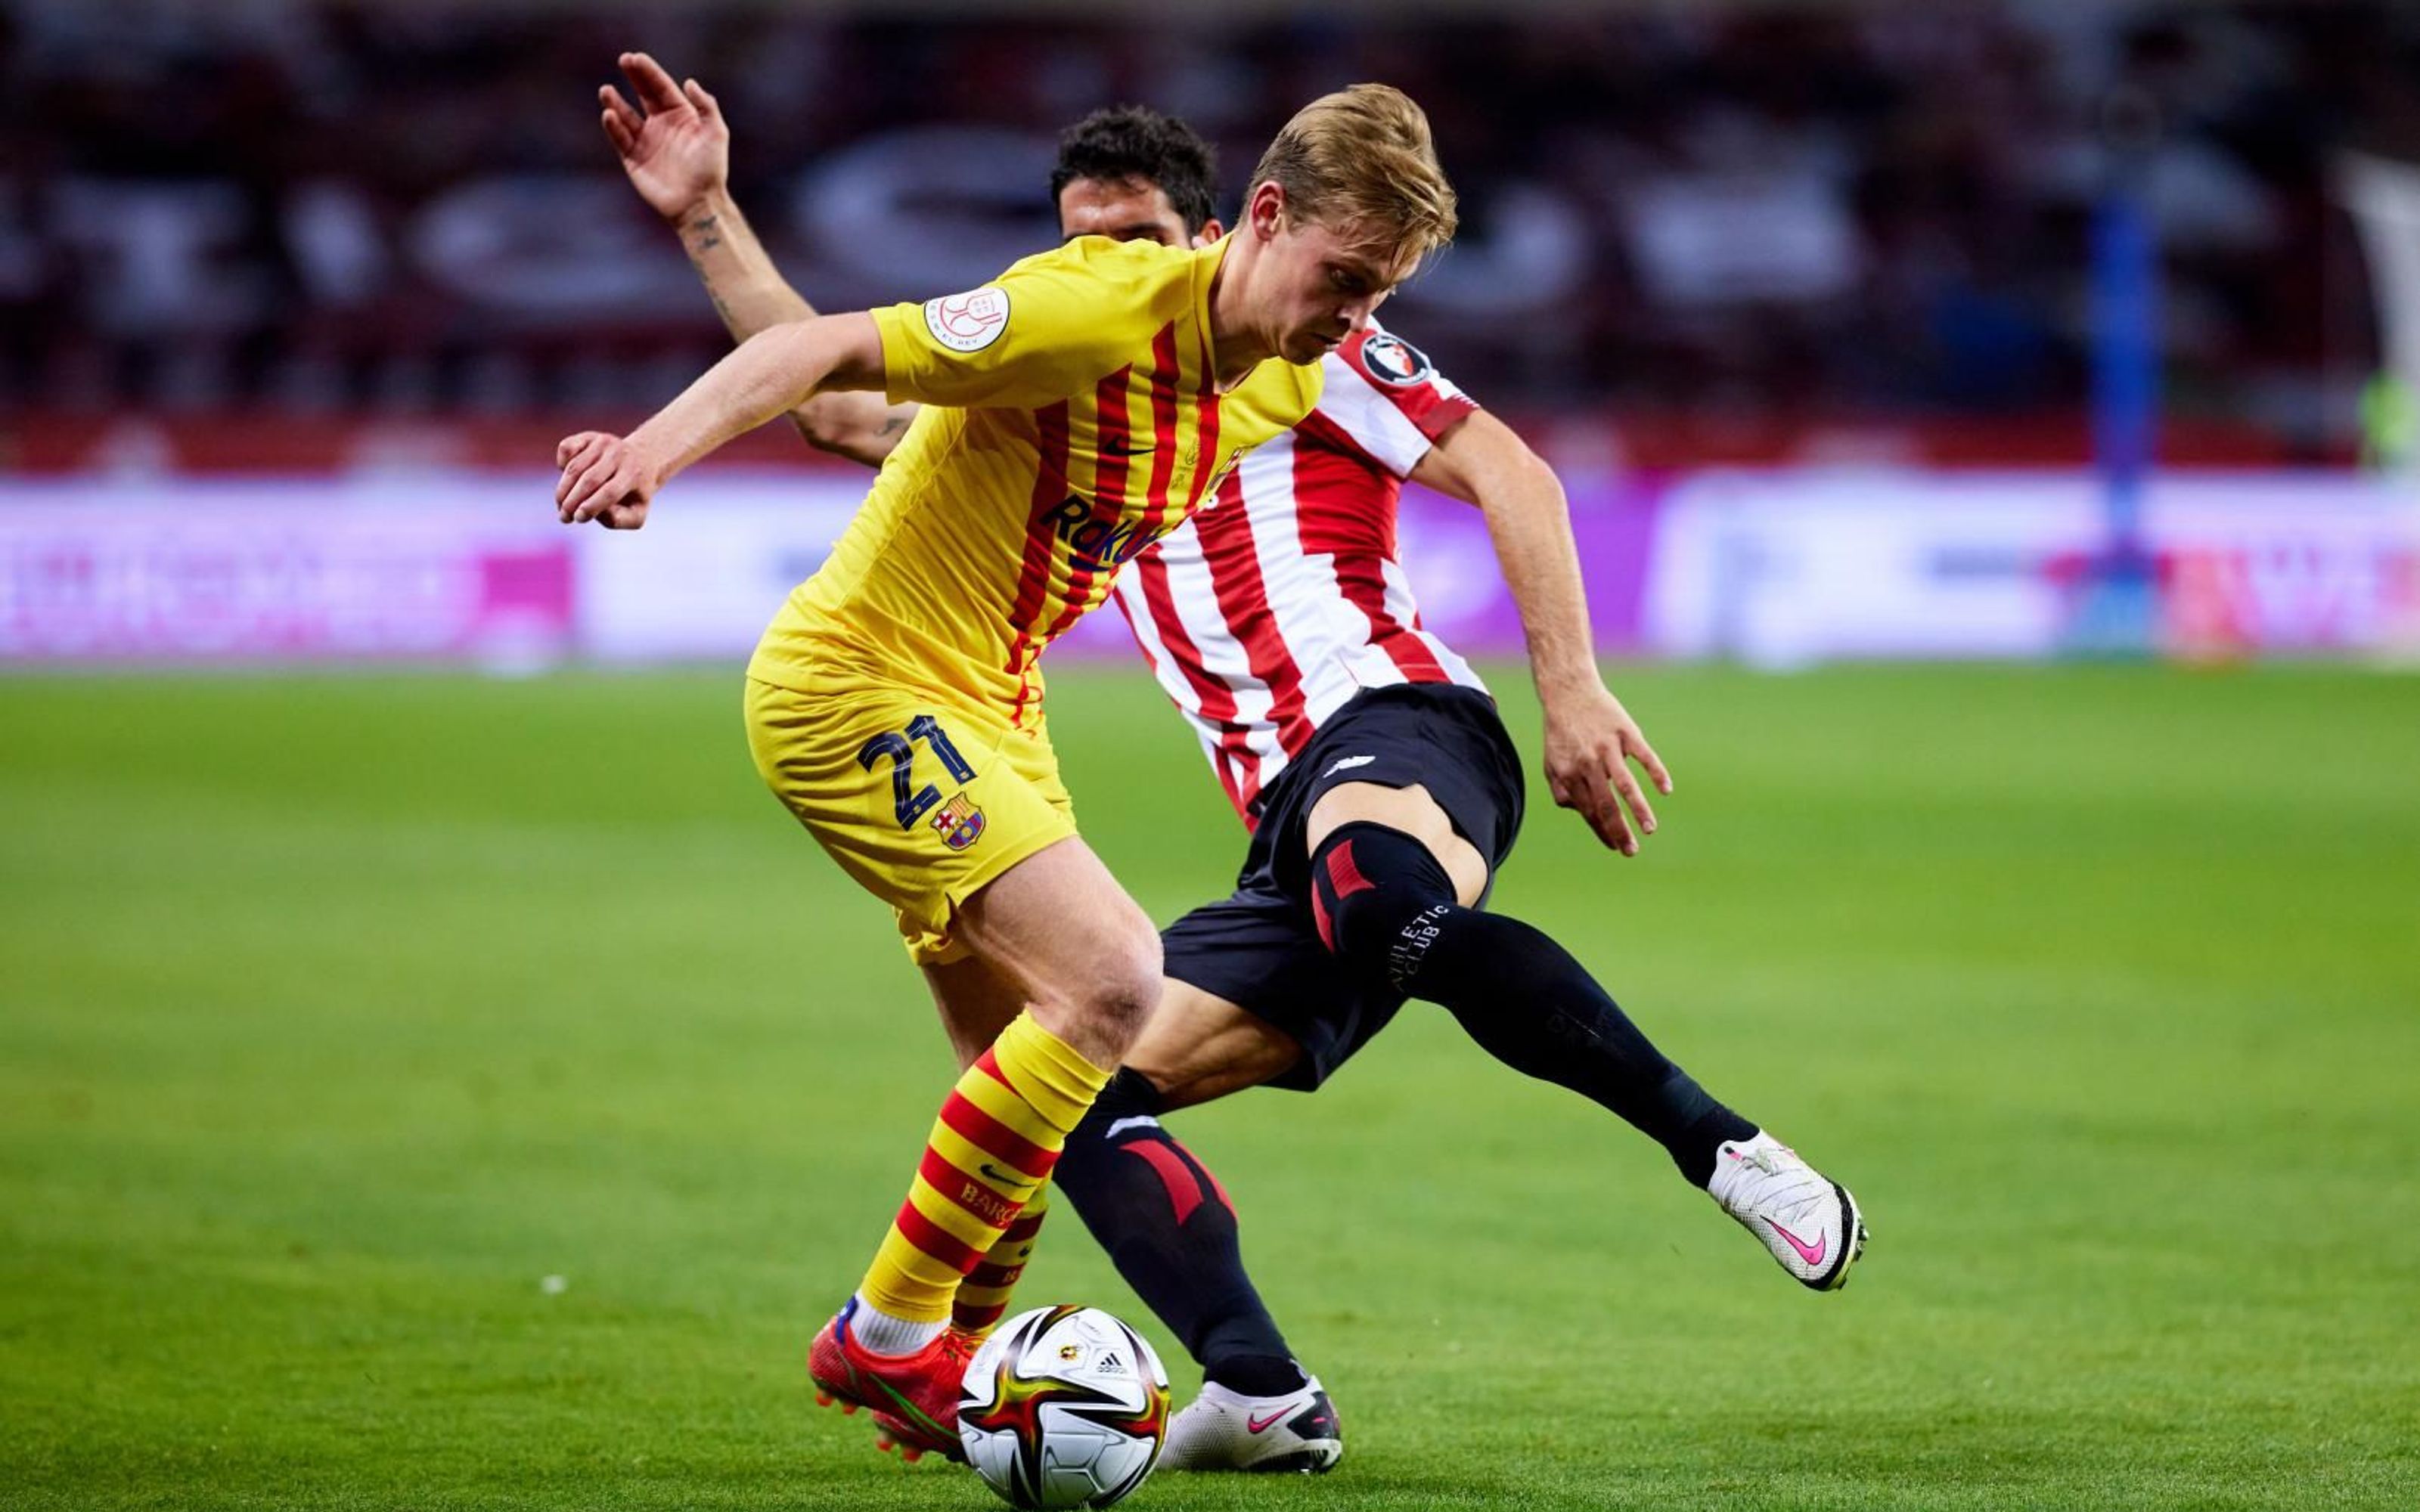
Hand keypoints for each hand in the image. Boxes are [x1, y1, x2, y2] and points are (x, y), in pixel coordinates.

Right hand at [554, 432, 661, 528]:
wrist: (642, 459)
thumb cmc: (635, 493)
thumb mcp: (637, 512)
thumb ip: (620, 520)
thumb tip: (597, 513)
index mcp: (634, 474)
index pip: (610, 492)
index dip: (591, 507)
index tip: (578, 519)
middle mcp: (619, 454)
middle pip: (590, 480)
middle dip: (572, 501)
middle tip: (564, 518)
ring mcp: (603, 442)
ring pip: (575, 467)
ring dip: (563, 489)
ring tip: (561, 507)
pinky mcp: (589, 436)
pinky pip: (566, 448)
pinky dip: (561, 464)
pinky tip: (567, 479)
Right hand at [599, 51, 728, 221]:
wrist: (698, 203)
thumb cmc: (710, 169)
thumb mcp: (716, 133)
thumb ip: (706, 106)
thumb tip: (689, 82)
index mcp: (680, 116)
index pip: (661, 88)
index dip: (649, 72)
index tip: (635, 58)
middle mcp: (661, 125)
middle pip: (643, 95)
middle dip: (633, 77)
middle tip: (623, 60)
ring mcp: (646, 141)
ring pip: (626, 115)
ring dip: (615, 102)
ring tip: (606, 90)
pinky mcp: (633, 158)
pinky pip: (620, 139)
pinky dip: (614, 127)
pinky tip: (609, 115)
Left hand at [1541, 684, 1671, 855]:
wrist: (1569, 693)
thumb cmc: (1561, 733)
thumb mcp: (1552, 764)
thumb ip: (1562, 791)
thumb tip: (1581, 813)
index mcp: (1570, 774)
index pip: (1588, 811)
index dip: (1602, 832)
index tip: (1614, 847)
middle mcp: (1589, 763)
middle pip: (1606, 804)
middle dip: (1619, 831)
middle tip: (1631, 851)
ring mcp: (1609, 747)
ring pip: (1626, 784)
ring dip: (1638, 809)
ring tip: (1650, 829)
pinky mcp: (1626, 732)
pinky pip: (1644, 755)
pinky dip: (1656, 772)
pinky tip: (1666, 790)